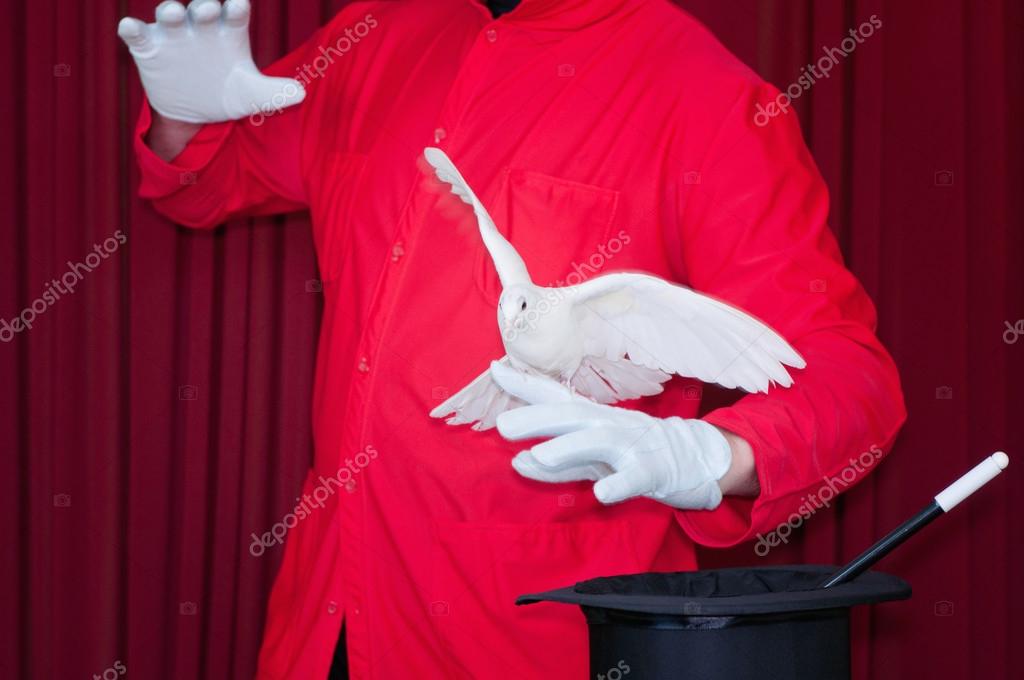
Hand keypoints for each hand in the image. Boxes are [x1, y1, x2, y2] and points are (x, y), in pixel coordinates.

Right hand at [118, 0, 304, 123]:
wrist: (198, 112)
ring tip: (172, 14)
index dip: (237, 8)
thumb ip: (275, 93)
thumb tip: (301, 95)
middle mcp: (201, 28)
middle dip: (205, 8)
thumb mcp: (253, 96)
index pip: (236, 14)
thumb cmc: (229, 93)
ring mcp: (174, 35)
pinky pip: (138, 34)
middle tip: (209, 9)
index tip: (239, 5)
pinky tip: (130, 28)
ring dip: (170, 12)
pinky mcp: (149, 48)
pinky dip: (132, 29)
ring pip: (169, 15)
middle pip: (203, 10)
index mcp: (229, 32)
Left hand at [491, 362, 732, 509]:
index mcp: (593, 418)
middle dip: (537, 418)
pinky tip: (602, 494)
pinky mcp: (655, 471)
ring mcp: (633, 445)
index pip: (555, 398)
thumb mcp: (593, 457)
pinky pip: (637, 477)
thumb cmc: (636, 455)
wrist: (697, 458)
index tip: (494, 369)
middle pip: (572, 415)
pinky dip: (619, 483)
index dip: (525, 386)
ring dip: (570, 447)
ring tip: (540, 456)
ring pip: (600, 441)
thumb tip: (517, 460)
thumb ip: (556, 462)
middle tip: (503, 425)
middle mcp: (610, 424)